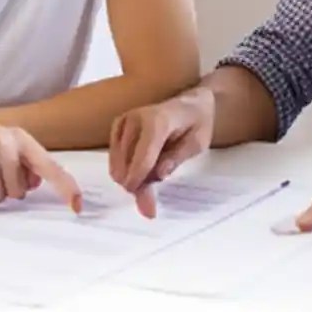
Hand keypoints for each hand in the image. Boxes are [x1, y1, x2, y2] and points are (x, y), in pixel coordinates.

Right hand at [109, 86, 213, 217]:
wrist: (189, 103)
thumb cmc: (196, 123)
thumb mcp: (197, 143)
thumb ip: (176, 158)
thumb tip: (158, 175)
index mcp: (157, 121)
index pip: (143, 157)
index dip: (141, 182)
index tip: (146, 208)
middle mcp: (135, 118)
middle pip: (127, 163)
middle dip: (137, 186)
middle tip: (150, 205)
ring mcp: (123, 121)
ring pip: (117, 163)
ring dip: (131, 179)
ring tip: (151, 180)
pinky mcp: (117, 126)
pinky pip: (114, 157)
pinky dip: (124, 170)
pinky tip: (140, 172)